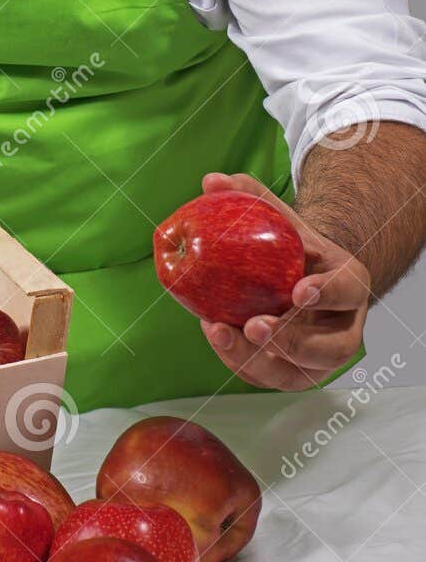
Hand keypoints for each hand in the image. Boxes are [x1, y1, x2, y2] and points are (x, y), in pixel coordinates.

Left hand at [197, 172, 370, 391]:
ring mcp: (322, 357)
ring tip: (224, 335)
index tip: (298, 290)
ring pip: (301, 372)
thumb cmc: (293, 250)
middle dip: (292, 340)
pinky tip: (218, 339)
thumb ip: (252, 199)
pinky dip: (243, 364)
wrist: (300, 280)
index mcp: (350, 284)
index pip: (347, 291)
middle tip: (255, 326)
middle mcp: (344, 327)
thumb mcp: (281, 221)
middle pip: (330, 347)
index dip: (326, 294)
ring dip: (261, 359)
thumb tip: (212, 182)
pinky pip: (272, 379)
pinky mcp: (296, 374)